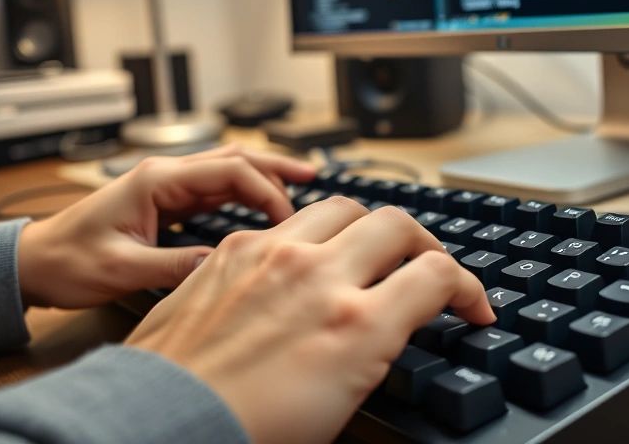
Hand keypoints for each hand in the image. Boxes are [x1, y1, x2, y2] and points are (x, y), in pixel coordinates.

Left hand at [17, 145, 316, 308]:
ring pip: (228, 171)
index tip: (286, 219)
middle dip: (276, 167)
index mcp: (156, 180)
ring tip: (300, 184)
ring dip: (264, 176)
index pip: (228, 171)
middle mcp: (164, 175)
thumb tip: (224, 265)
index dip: (265, 191)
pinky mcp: (167, 202)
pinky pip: (216, 189)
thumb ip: (174, 266)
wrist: (35, 263)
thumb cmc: (67, 260)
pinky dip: (245, 193)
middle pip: (234, 159)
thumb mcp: (121, 269)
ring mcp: (167, 187)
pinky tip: (264, 204)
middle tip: (313, 179)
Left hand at [126, 197, 495, 443]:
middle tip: (427, 270)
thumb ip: (377, 345)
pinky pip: (288, 219)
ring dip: (368, 226)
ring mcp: (272, 253)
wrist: (157, 424)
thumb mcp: (341, 398)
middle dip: (426, 248)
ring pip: (345, 207)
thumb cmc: (244, 431)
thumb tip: (395, 321)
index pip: (440, 276)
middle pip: (400, 226)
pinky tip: (306, 254)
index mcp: (355, 325)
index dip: (470, 290)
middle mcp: (318, 275)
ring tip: (367, 250)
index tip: (471, 307)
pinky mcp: (231, 249)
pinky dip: (311, 231)